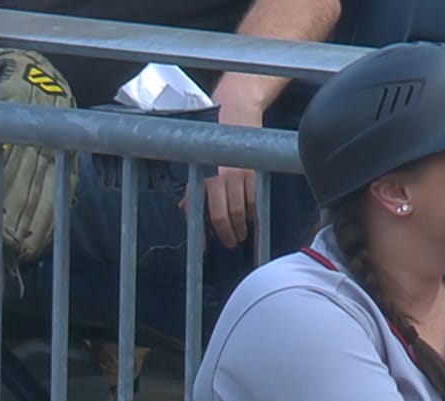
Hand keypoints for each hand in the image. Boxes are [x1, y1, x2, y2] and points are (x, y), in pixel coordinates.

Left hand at [193, 101, 263, 248]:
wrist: (236, 109)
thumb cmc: (214, 134)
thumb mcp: (197, 161)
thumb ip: (194, 188)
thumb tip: (189, 209)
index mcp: (205, 175)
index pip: (206, 213)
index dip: (207, 232)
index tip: (208, 248)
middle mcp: (223, 177)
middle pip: (227, 215)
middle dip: (228, 233)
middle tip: (229, 242)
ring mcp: (242, 176)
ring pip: (243, 211)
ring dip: (243, 226)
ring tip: (242, 234)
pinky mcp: (256, 174)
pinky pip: (255, 200)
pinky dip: (254, 213)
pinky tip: (252, 218)